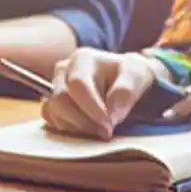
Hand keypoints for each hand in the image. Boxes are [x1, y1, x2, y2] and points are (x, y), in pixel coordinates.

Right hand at [42, 49, 165, 139]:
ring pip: (55, 112)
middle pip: (61, 99)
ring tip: (99, 131)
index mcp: (82, 58)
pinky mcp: (53, 104)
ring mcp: (55, 87)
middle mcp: (63, 70)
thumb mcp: (137, 76)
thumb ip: (126, 90)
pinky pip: (53, 121)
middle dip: (83, 120)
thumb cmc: (131, 77)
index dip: (91, 108)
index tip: (109, 125)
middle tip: (105, 133)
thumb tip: (111, 112)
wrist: (127, 83)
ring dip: (77, 127)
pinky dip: (70, 130)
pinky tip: (89, 129)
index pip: (78, 84)